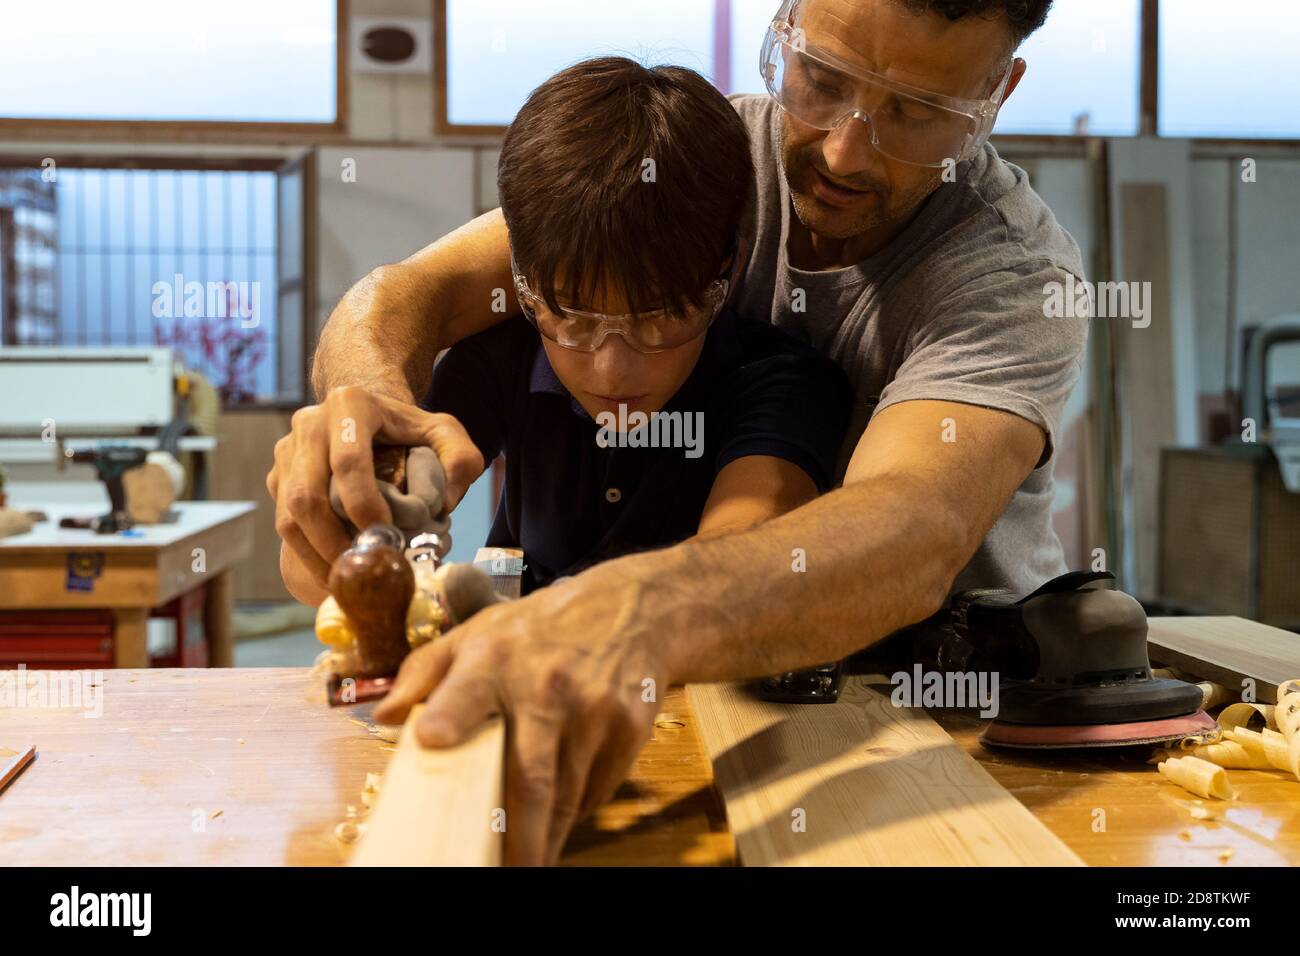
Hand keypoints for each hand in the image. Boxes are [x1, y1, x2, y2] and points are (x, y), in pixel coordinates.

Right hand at [266, 386, 484, 603]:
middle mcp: (309, 424)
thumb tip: (443, 503)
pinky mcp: (278, 477)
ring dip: (316, 556)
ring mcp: (287, 452)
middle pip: (307, 494)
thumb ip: (460, 459)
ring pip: (287, 515)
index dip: (364, 505)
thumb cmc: (409, 429)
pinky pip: (283, 522)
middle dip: (333, 541)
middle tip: (364, 568)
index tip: (387, 536)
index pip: (348, 462)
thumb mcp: (445, 432)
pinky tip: (334, 572)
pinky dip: (307, 554)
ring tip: (348, 579)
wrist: (369, 416)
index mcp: (350, 405)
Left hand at [372, 566, 666, 865]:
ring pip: (567, 794)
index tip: (431, 740)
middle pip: (530, 776)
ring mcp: (593, 709)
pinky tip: (561, 819)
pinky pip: (597, 788)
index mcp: (495, 658)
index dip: (449, 716)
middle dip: (518, 836)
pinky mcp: (628, 727)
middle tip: (507, 873)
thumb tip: (385, 718)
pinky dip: (577, 810)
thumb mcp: (479, 630)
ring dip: (547, 837)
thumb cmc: (540, 627)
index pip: (466, 691)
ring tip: (528, 862)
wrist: (631, 608)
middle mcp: (545, 685)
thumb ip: (426, 671)